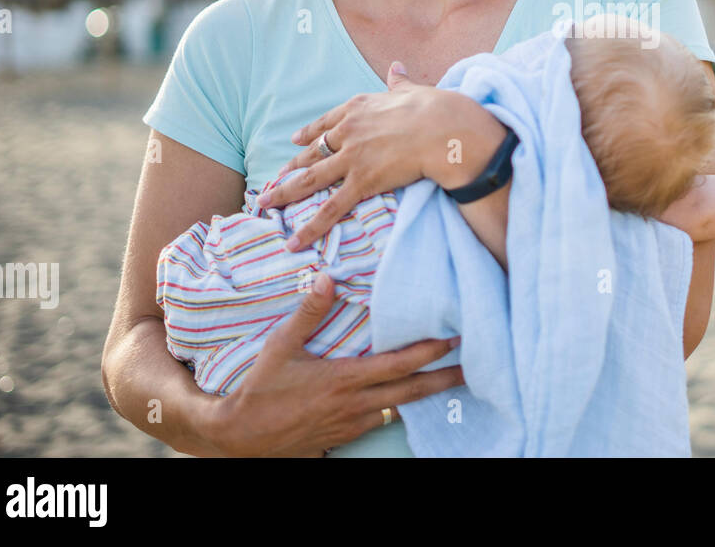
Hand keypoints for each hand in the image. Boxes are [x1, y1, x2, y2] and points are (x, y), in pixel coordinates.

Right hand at [210, 273, 463, 456]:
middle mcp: (355, 405)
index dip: (430, 352)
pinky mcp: (345, 438)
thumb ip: (308, 312)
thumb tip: (327, 276)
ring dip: (425, 394)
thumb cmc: (260, 390)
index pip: (399, 364)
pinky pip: (381, 421)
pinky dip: (399, 408)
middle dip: (445, 378)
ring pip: (400, 408)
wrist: (240, 438)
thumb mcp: (279, 347)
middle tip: (474, 366)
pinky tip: (408, 399)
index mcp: (343, 380)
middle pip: (413, 392)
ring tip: (449, 380)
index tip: (455, 339)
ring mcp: (352, 425)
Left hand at [257, 61, 438, 250]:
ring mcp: (351, 158)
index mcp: (357, 108)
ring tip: (266, 204)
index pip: (325, 124)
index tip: (295, 141)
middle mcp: (347, 132)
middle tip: (274, 179)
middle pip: (311, 154)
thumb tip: (396, 68)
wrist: (443, 128)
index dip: (308, 134)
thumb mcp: (411, 90)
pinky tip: (295, 240)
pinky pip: (331, 208)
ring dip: (285, 193)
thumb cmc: (434, 108)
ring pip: (310, 180)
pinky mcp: (361, 181)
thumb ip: (398, 82)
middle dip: (291, 168)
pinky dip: (311, 226)